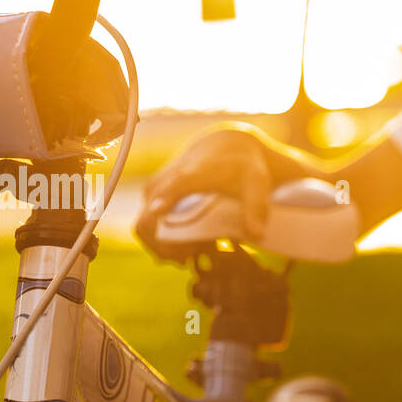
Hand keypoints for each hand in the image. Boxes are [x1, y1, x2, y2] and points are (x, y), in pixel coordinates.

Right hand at [136, 124, 287, 261]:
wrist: (224, 151)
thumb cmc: (240, 168)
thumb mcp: (256, 182)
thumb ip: (257, 207)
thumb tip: (257, 235)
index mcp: (190, 175)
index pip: (171, 189)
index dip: (163, 203)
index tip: (160, 216)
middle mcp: (164, 182)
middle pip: (149, 222)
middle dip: (172, 247)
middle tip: (200, 251)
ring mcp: (154, 192)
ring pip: (144, 229)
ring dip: (168, 249)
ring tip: (198, 248)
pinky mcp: (151, 200)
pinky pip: (145, 228)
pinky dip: (163, 243)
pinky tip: (188, 245)